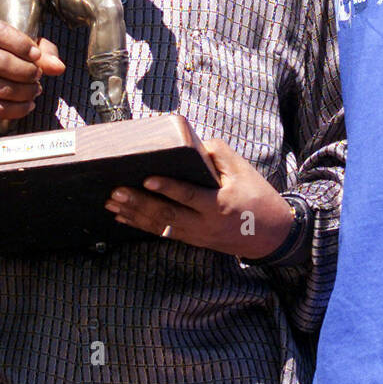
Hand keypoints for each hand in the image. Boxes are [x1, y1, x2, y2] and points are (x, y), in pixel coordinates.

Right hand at [0, 19, 64, 122]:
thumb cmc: (2, 56)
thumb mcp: (22, 45)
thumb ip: (44, 52)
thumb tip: (59, 67)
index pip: (0, 33)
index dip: (22, 44)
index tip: (36, 54)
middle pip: (2, 63)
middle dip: (27, 71)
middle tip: (37, 74)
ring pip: (3, 89)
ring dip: (27, 91)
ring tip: (35, 89)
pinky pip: (0, 109)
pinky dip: (20, 109)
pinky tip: (28, 103)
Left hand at [105, 138, 293, 258]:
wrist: (271, 234)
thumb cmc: (257, 196)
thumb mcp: (242, 171)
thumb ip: (216, 154)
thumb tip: (188, 144)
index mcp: (219, 204)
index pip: (189, 195)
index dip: (167, 187)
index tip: (147, 178)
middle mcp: (204, 223)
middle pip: (166, 214)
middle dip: (139, 203)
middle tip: (116, 192)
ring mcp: (196, 234)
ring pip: (160, 226)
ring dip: (134, 215)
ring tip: (112, 204)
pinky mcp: (192, 239)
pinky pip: (162, 232)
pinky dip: (141, 225)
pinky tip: (123, 218)